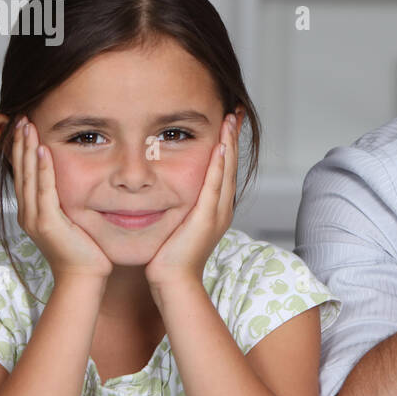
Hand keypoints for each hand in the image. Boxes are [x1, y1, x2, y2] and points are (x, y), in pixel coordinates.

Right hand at [11, 115, 112, 281]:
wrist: (84, 278)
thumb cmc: (85, 252)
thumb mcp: (74, 221)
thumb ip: (69, 203)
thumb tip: (77, 186)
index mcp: (33, 212)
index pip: (24, 174)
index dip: (22, 151)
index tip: (24, 128)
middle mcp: (28, 214)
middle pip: (21, 171)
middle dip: (20, 144)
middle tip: (21, 118)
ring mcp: (34, 219)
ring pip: (29, 177)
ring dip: (28, 150)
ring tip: (27, 126)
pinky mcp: (47, 224)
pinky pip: (44, 190)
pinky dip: (43, 169)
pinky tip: (44, 151)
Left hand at [143, 110, 242, 289]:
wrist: (173, 282)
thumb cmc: (169, 259)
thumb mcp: (175, 225)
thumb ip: (176, 207)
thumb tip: (162, 191)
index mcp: (215, 209)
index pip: (224, 170)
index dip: (227, 146)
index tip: (226, 124)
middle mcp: (222, 209)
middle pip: (231, 166)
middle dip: (233, 138)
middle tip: (234, 113)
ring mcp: (217, 213)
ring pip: (227, 171)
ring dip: (229, 144)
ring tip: (230, 120)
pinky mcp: (207, 218)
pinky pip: (215, 185)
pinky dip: (219, 165)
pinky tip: (220, 146)